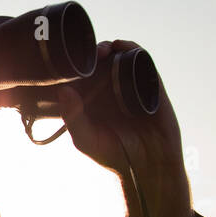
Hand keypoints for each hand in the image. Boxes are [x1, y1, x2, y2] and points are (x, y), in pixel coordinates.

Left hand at [57, 40, 192, 216]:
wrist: (148, 168)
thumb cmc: (114, 155)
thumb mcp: (87, 139)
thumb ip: (73, 117)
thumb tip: (63, 90)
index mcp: (94, 100)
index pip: (83, 74)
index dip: (77, 63)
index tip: (68, 57)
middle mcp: (112, 91)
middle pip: (102, 62)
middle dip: (94, 53)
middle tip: (87, 52)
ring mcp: (132, 87)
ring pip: (122, 59)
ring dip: (113, 48)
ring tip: (105, 51)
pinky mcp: (152, 87)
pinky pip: (144, 64)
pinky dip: (135, 53)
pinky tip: (125, 49)